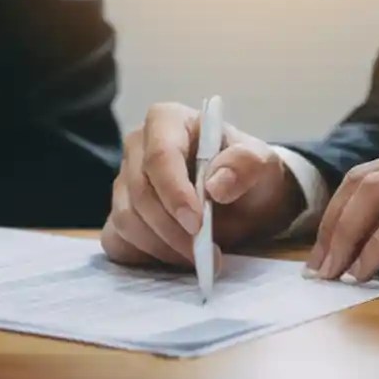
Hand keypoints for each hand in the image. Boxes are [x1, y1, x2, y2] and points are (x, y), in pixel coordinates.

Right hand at [100, 103, 305, 265]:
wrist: (243, 199)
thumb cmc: (247, 173)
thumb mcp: (261, 164)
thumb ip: (246, 165)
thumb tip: (216, 185)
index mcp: (167, 120)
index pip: (159, 156)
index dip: (174, 193)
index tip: (197, 224)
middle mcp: (136, 146)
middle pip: (140, 192)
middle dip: (172, 229)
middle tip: (206, 253)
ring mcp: (123, 181)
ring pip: (126, 219)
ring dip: (162, 246)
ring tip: (198, 256)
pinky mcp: (120, 213)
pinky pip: (117, 240)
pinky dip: (144, 255)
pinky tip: (175, 258)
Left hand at [305, 132, 378, 281]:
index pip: (374, 173)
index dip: (340, 212)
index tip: (325, 252)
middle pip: (365, 179)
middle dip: (331, 225)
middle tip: (316, 268)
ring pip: (377, 193)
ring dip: (344, 237)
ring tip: (331, 275)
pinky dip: (376, 247)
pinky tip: (365, 273)